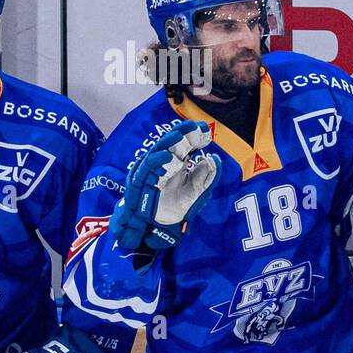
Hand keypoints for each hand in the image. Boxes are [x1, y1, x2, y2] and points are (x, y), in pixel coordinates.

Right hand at [111, 120, 220, 251]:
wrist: (161, 227)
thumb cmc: (176, 207)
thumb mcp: (198, 190)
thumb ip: (207, 175)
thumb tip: (212, 158)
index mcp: (177, 164)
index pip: (185, 144)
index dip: (194, 135)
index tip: (206, 130)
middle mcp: (163, 165)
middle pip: (171, 143)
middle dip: (182, 133)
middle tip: (194, 126)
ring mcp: (150, 172)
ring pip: (157, 151)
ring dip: (167, 142)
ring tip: (180, 134)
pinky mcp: (140, 182)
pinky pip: (145, 168)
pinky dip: (154, 161)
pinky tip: (165, 155)